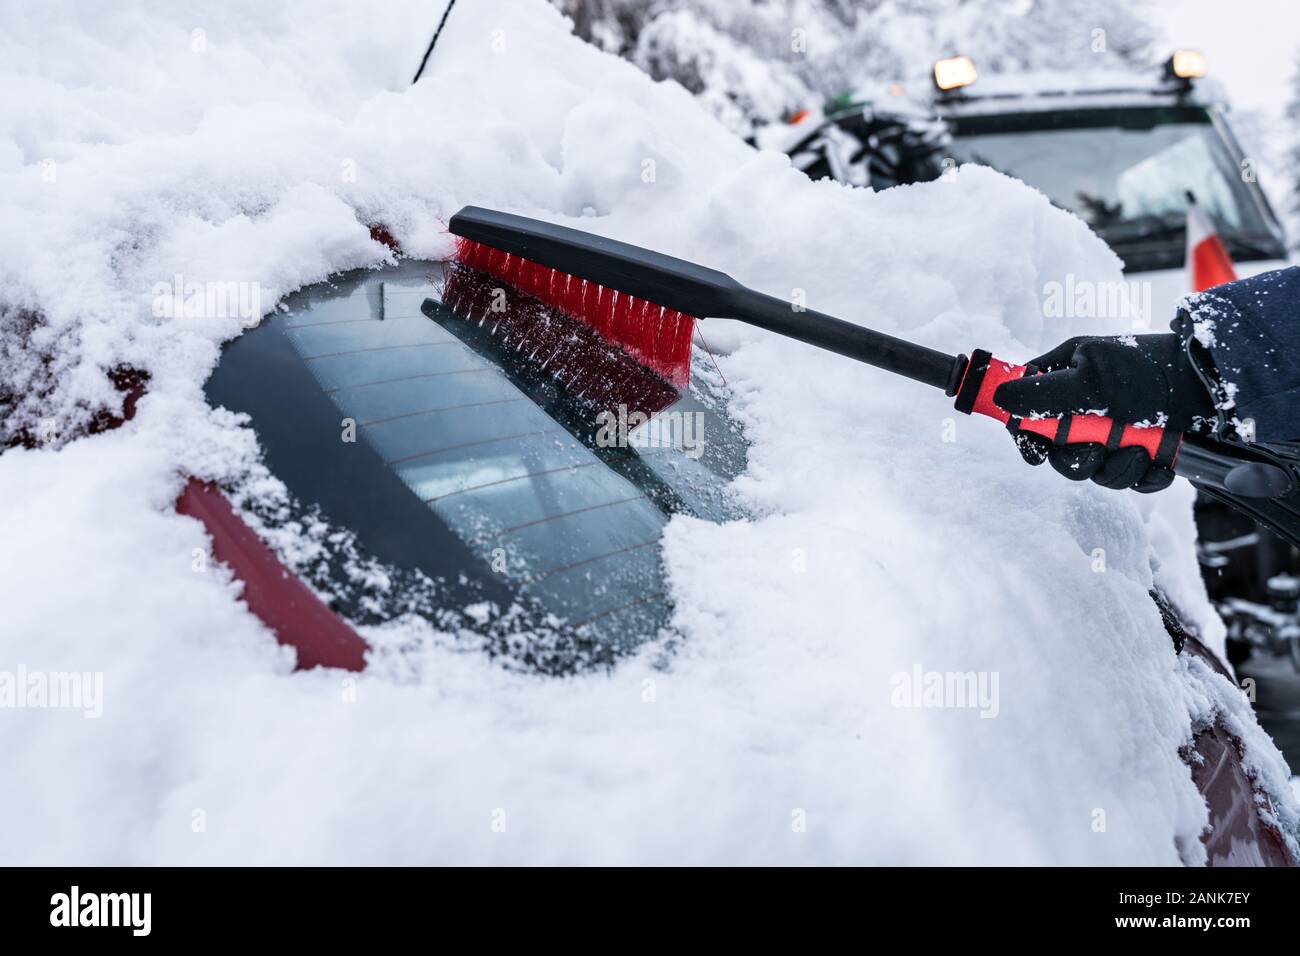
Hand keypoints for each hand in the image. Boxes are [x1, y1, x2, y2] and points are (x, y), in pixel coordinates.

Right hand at [992, 334, 1215, 492]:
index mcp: (1067, 380)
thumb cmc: (1151, 372)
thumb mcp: (1092, 378)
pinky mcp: (1144, 455)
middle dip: (1080, 458)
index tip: (1036, 452)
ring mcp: (1116, 434)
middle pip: (1060, 454)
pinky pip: (1131, 481)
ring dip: (1117, 468)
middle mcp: (1088, 410)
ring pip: (1096, 472)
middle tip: (1100, 448)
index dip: (1028, 437)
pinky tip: (1159, 462)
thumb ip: (1042, 394)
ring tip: (1141, 450)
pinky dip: (1146, 476)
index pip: (1029, 414)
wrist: (1215, 386)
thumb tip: (998, 398)